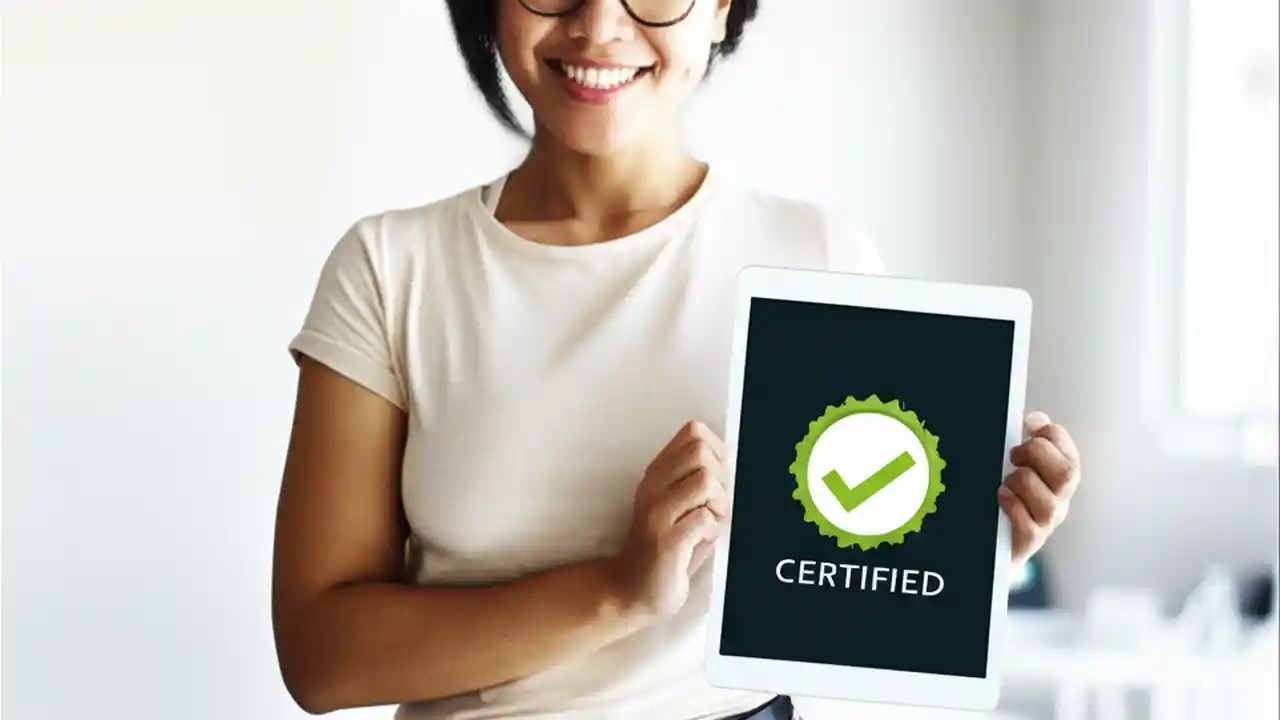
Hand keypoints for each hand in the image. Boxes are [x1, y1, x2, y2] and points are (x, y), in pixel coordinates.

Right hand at [607, 420, 730, 618]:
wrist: (632, 589)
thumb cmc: (667, 547)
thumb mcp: (680, 505)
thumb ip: (698, 480)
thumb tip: (728, 459)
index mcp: (658, 474)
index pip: (693, 432)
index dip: (717, 451)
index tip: (716, 479)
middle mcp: (653, 487)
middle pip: (700, 452)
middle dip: (721, 477)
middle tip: (715, 504)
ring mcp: (656, 513)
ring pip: (705, 481)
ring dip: (719, 504)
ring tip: (709, 522)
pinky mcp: (666, 541)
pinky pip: (704, 519)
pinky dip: (712, 530)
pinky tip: (701, 541)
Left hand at [998, 411, 1080, 566]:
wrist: (997, 545)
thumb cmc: (1010, 499)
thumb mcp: (1021, 467)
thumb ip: (1029, 442)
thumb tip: (1034, 419)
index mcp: (1061, 478)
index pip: (1070, 452)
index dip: (1052, 434)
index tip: (1029, 425)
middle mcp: (1060, 500)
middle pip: (1067, 473)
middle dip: (1037, 454)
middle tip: (1014, 455)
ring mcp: (1048, 523)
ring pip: (1047, 500)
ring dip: (1020, 482)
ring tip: (1006, 482)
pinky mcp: (1030, 541)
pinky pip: (1028, 524)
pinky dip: (1011, 505)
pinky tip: (1001, 497)